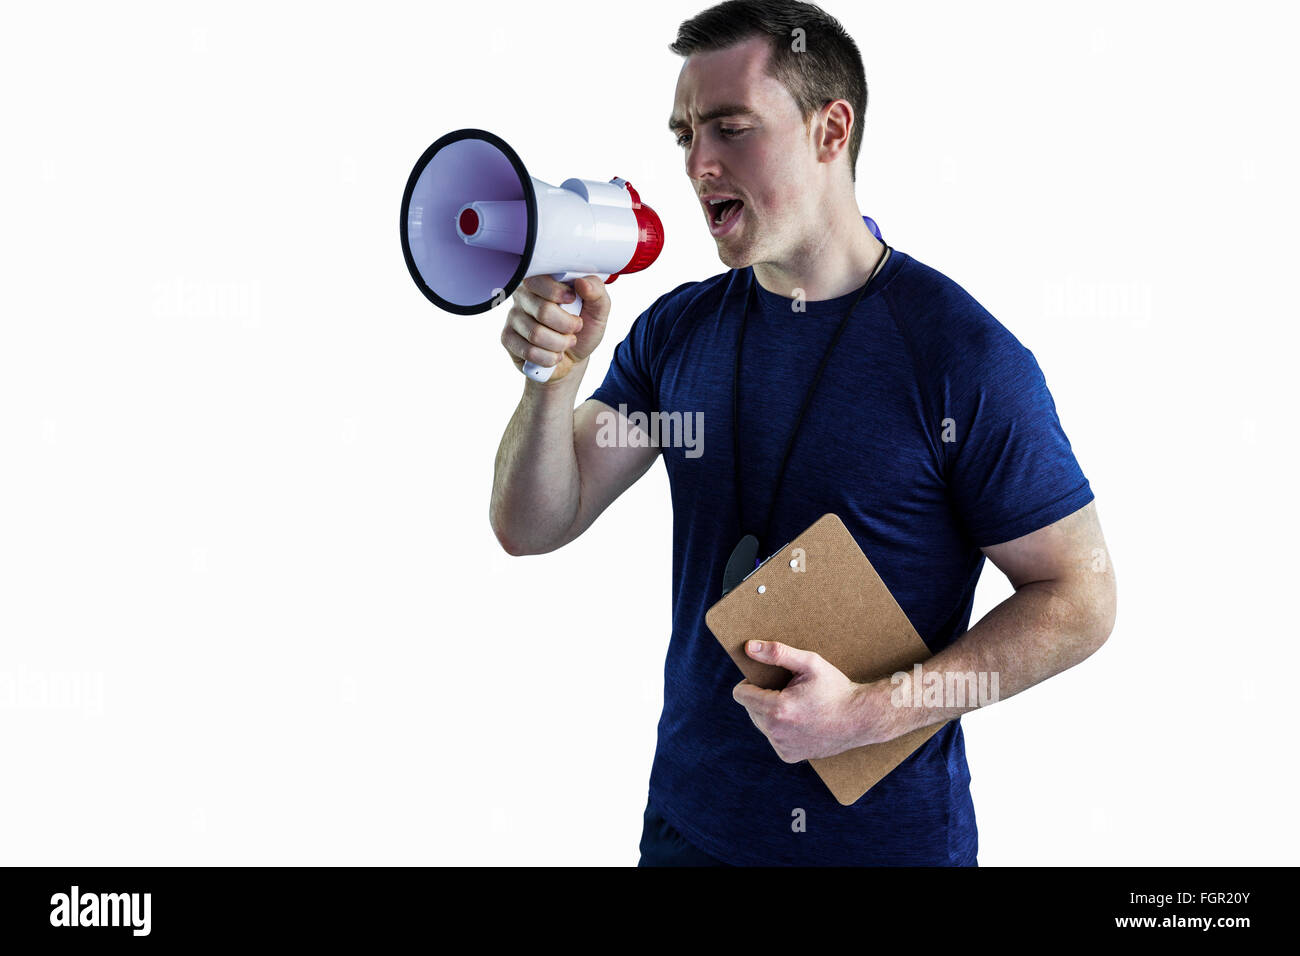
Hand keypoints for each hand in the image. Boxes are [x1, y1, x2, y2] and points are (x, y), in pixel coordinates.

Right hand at [500, 275, 610, 382]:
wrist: (572, 358)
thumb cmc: (583, 329)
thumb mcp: (598, 309)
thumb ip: (596, 291)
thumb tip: (582, 282)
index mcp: (543, 281)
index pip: (540, 280)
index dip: (559, 293)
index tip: (572, 300)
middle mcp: (523, 296)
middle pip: (543, 311)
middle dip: (567, 325)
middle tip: (575, 328)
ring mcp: (513, 317)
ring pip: (537, 334)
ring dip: (560, 344)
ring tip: (566, 343)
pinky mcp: (507, 338)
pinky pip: (529, 351)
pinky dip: (549, 358)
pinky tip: (554, 355)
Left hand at [732, 640, 893, 761]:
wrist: (861, 718)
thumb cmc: (836, 688)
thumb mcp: (810, 663)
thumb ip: (777, 653)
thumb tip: (749, 647)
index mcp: (777, 709)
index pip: (741, 695)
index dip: (751, 683)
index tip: (768, 679)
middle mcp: (776, 733)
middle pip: (750, 709)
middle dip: (763, 698)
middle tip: (788, 691)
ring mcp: (782, 747)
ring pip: (761, 724)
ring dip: (771, 713)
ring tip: (796, 705)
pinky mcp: (789, 756)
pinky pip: (773, 737)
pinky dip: (781, 729)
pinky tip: (801, 721)